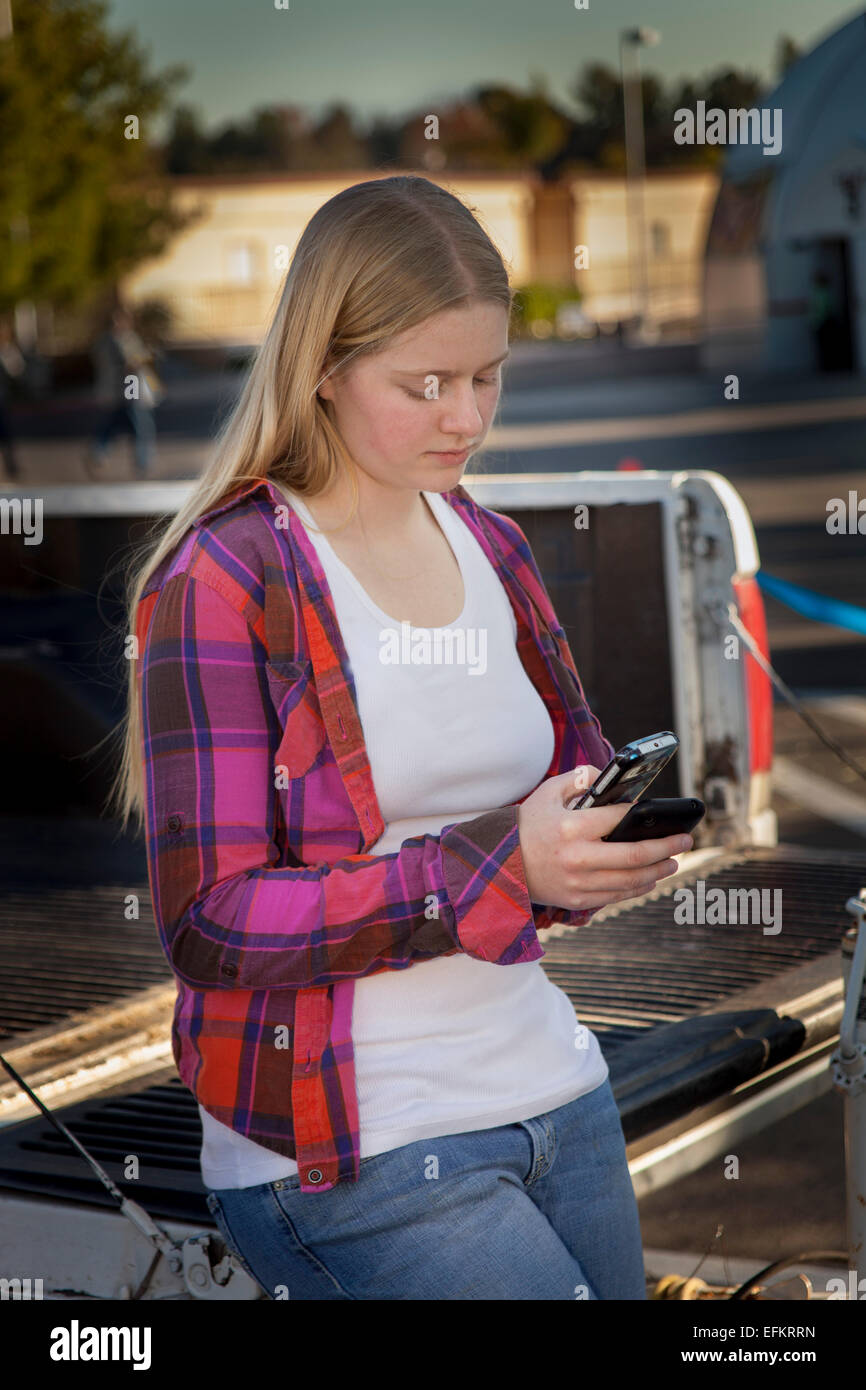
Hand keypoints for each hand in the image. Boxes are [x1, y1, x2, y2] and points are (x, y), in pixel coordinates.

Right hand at [516, 764, 692, 912]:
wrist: (501, 863)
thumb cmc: (529, 824)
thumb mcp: (548, 793)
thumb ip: (579, 779)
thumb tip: (606, 775)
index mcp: (571, 827)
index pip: (618, 819)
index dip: (641, 815)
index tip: (657, 814)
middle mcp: (577, 857)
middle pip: (634, 856)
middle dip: (666, 848)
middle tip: (685, 840)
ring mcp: (578, 882)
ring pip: (630, 880)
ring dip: (658, 871)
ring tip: (674, 860)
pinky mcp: (577, 898)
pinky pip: (617, 896)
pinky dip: (638, 887)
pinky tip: (651, 878)